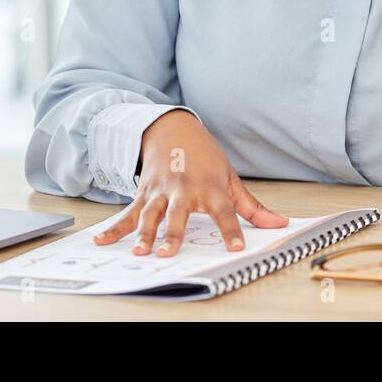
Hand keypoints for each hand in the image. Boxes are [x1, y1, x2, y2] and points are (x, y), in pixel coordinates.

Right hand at [92, 109, 288, 256]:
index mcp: (210, 187)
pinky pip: (129, 213)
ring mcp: (161, 191)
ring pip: (151, 214)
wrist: (173, 129)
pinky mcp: (144, 192)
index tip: (236, 248)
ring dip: (144, 233)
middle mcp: (184, 189)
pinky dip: (115, 227)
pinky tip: (102, 240)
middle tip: (168, 252)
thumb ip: (251, 206)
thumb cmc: (205, 157)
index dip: (231, 230)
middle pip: (178, 214)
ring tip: (140, 251)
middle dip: (173, 233)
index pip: (224, 212)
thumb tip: (279, 223)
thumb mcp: (230, 178)